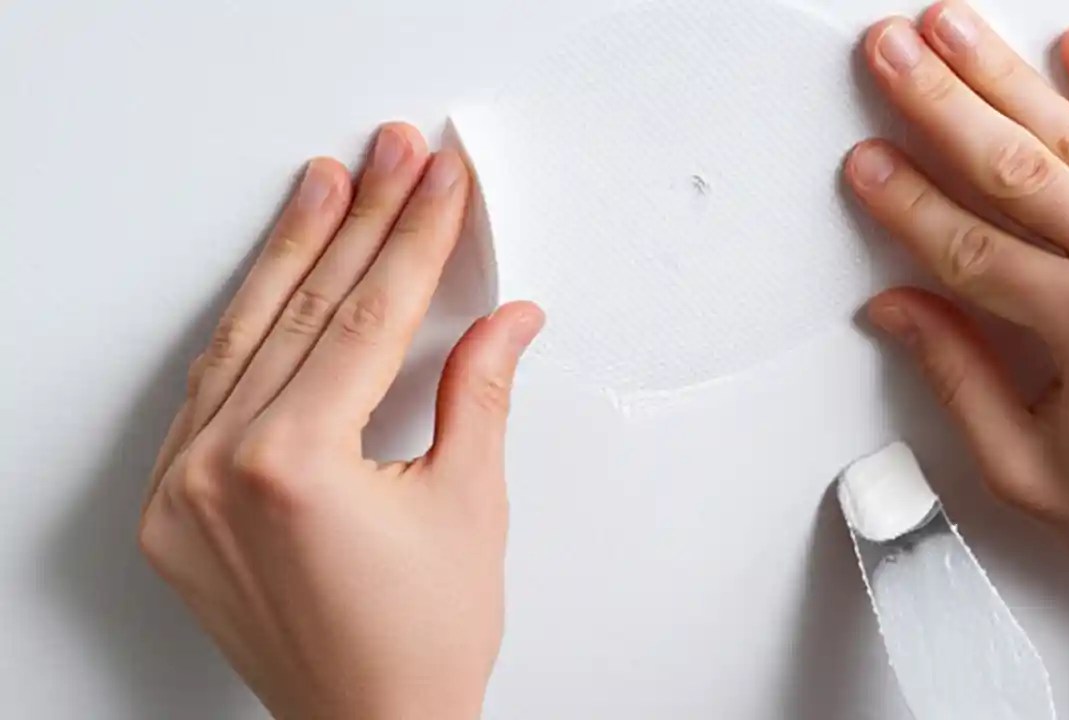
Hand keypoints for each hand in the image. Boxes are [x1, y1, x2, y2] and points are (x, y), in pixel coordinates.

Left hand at [139, 123, 543, 718]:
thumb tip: (508, 317)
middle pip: (306, 312)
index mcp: (293, 468)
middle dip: (360, 222)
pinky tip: (278, 277)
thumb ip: (477, 392)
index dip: (415, 239)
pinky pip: (210, 391)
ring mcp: (184, 489)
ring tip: (329, 185)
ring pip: (245, 338)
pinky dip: (251, 329)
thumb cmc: (420, 645)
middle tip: (393, 154)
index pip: (368, 317)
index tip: (442, 182)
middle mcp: (219, 472)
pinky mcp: (174, 505)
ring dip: (294, 255)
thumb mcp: (468, 505)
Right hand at [848, 3, 1068, 670]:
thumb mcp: (1026, 467)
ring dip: (1006, 76)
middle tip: (891, 53)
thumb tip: (900, 311)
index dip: (904, 201)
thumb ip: (956, 375)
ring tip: (955, 30)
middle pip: (1015, 166)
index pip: (968, 246)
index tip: (865, 165)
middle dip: (939, 101)